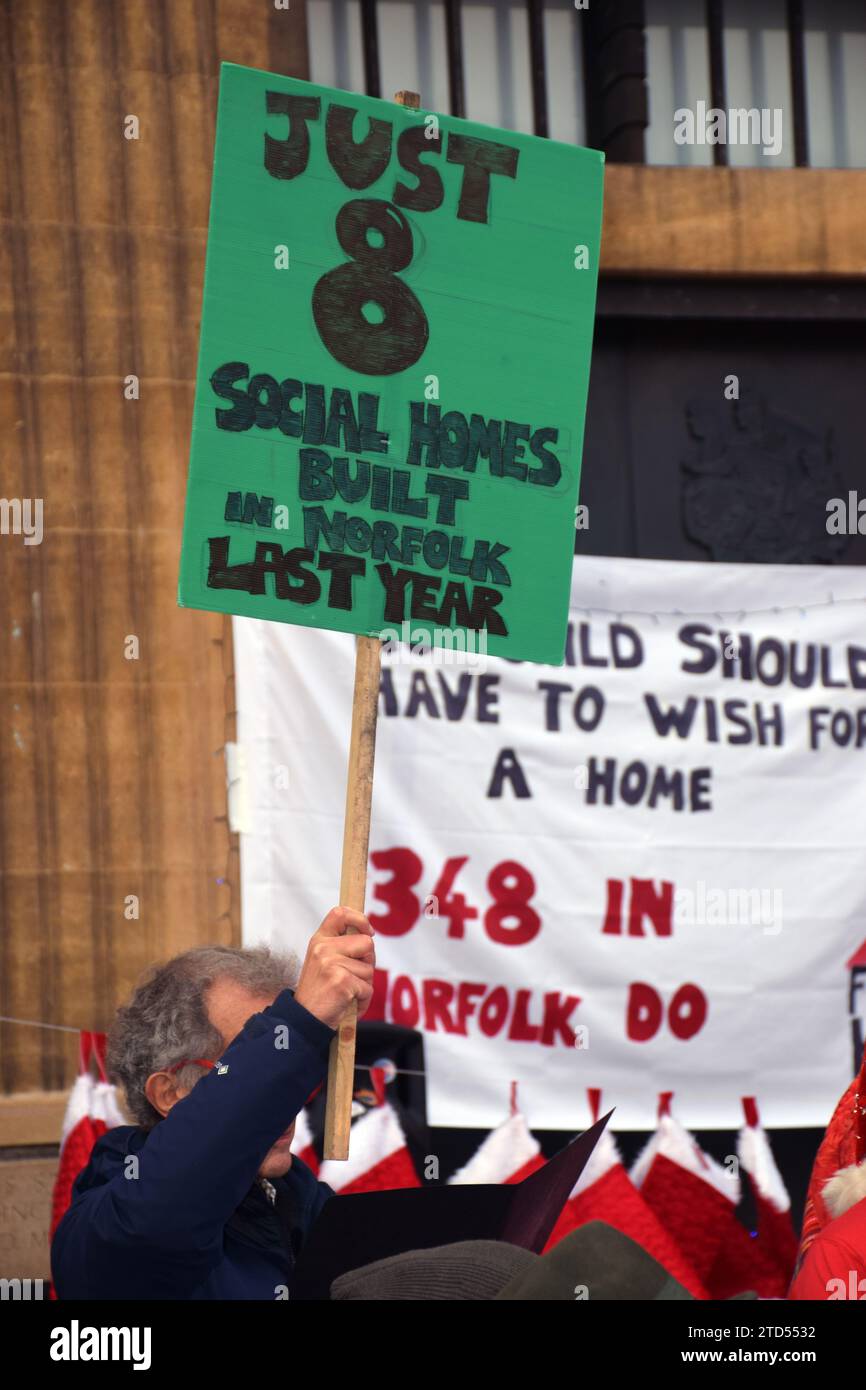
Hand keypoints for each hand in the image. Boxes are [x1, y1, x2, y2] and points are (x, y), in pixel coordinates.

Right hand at [294, 907, 375, 1028]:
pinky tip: (347, 1003)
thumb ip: (341, 948)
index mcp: (319, 940)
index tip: (368, 931)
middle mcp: (323, 948)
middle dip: (367, 962)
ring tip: (346, 994)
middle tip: (352, 977)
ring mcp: (332, 964)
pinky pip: (368, 988)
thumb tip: (368, 936)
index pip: (339, 913)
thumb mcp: (323, 962)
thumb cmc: (318, 993)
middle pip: (366, 942)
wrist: (303, 1019)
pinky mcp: (342, 981)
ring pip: (369, 969)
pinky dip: (363, 1000)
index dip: (359, 918)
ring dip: (364, 985)